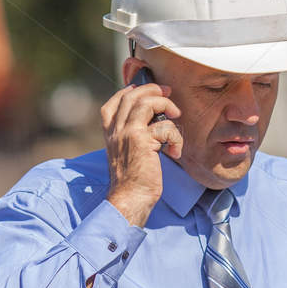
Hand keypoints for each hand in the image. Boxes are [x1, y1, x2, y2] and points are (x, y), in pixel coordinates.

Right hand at [99, 79, 182, 226]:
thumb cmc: (132, 179)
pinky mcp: (142, 140)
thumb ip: (132, 133)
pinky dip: (175, 138)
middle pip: (132, 94)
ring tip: (176, 116)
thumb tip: (153, 118)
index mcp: (109, 130)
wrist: (130, 198)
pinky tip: (175, 152)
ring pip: (146, 102)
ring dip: (166, 105)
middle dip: (154, 90)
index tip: (151, 91)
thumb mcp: (127, 151)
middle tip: (169, 95)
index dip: (135, 89)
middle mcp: (115, 128)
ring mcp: (127, 132)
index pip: (118, 99)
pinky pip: (164, 126)